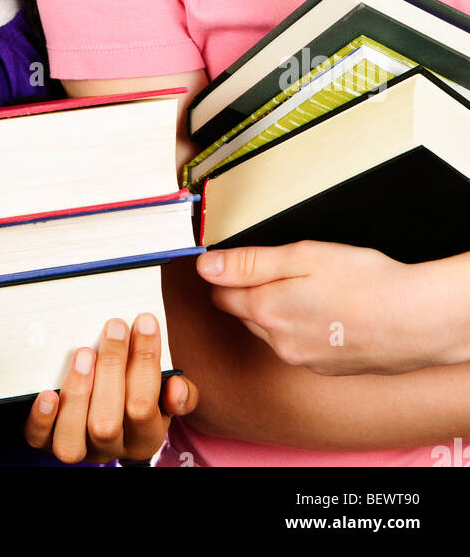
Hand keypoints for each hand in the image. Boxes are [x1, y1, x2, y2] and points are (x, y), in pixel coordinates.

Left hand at [23, 313, 198, 463]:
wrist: (113, 421)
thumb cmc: (138, 396)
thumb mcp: (165, 397)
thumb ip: (179, 393)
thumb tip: (176, 386)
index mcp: (144, 437)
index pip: (144, 407)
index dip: (145, 362)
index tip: (144, 321)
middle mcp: (110, 448)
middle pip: (107, 422)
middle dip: (111, 369)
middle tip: (115, 328)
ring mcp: (78, 448)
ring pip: (73, 437)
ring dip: (78, 393)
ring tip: (84, 353)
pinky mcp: (48, 442)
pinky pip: (39, 440)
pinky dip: (42, 418)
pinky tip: (47, 393)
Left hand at [197, 240, 438, 374]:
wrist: (416, 321)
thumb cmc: (364, 281)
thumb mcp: (302, 255)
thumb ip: (250, 262)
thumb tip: (206, 267)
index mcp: (266, 309)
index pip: (221, 293)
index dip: (228, 271)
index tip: (244, 258)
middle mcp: (277, 342)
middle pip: (245, 312)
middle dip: (253, 290)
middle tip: (287, 267)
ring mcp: (301, 359)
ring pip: (271, 329)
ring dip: (279, 309)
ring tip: (312, 287)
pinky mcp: (324, 368)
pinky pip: (298, 344)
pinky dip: (304, 326)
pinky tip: (329, 310)